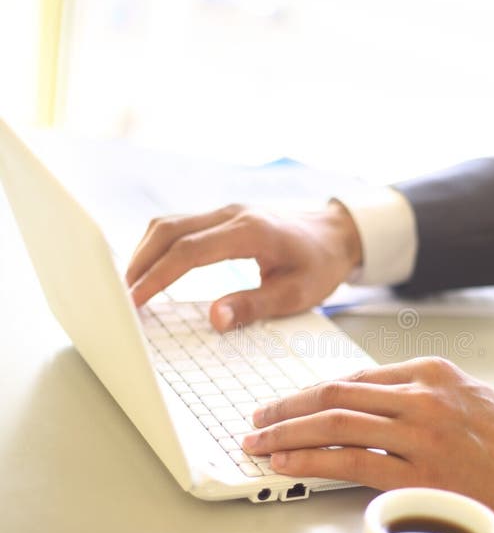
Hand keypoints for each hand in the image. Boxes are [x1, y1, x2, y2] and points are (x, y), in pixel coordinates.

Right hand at [126, 201, 361, 329]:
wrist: (337, 233)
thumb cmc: (320, 264)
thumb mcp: (296, 293)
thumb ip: (254, 305)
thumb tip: (214, 320)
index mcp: (250, 232)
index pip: (189, 251)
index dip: (157, 276)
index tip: (133, 300)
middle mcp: (231, 215)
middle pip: (168, 231)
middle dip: (139, 263)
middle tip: (119, 298)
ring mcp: (224, 212)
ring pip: (169, 224)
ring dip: (144, 253)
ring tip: (128, 287)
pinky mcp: (221, 218)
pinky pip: (180, 226)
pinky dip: (158, 247)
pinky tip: (150, 269)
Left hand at [243, 357, 493, 528]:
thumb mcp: (465, 393)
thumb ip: (415, 391)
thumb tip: (362, 403)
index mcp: (430, 373)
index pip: (353, 379)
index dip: (308, 393)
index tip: (284, 404)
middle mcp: (422, 397)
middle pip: (335, 397)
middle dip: (286, 409)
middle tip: (256, 419)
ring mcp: (421, 435)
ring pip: (336, 426)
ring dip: (288, 435)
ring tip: (259, 443)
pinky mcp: (422, 475)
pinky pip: (353, 463)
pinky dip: (313, 462)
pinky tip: (288, 465)